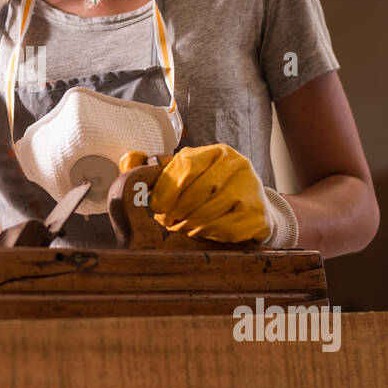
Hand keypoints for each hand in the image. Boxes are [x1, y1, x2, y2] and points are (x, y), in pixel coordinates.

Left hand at [118, 144, 274, 243]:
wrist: (252, 210)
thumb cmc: (212, 193)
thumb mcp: (188, 176)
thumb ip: (156, 171)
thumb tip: (129, 159)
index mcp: (217, 152)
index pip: (186, 165)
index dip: (166, 189)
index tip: (156, 206)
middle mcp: (238, 165)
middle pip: (198, 191)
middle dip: (177, 211)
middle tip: (168, 223)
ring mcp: (251, 189)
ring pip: (210, 212)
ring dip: (190, 225)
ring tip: (184, 228)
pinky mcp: (258, 214)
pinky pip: (225, 229)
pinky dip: (209, 234)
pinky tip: (204, 233)